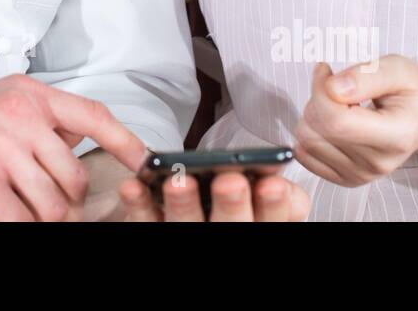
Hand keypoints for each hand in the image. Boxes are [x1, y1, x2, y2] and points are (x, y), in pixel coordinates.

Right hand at [0, 74, 148, 220]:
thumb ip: (34, 119)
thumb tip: (75, 142)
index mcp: (26, 92)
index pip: (94, 115)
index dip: (128, 143)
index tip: (146, 165)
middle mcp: (19, 112)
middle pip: (75, 173)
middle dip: (67, 202)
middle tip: (47, 209)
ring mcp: (0, 144)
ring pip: (53, 202)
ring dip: (43, 220)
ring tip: (21, 215)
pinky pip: (22, 220)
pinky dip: (18, 229)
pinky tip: (4, 222)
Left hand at [117, 171, 310, 220]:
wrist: (199, 226)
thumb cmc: (236, 214)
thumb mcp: (268, 207)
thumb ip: (283, 197)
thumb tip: (280, 184)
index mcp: (257, 225)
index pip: (273, 220)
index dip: (273, 205)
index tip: (271, 184)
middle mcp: (226, 236)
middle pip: (231, 226)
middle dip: (231, 205)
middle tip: (229, 181)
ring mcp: (188, 237)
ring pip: (185, 226)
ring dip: (183, 204)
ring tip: (179, 181)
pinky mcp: (157, 232)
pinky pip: (146, 221)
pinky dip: (140, 203)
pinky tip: (133, 185)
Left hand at [293, 56, 417, 186]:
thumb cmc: (412, 92)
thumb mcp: (398, 68)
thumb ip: (366, 76)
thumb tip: (333, 89)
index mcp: (397, 136)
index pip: (337, 121)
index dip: (320, 90)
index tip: (325, 69)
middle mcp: (379, 162)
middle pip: (318, 130)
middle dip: (316, 99)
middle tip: (335, 84)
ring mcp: (363, 175)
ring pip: (307, 142)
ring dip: (312, 115)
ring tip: (337, 103)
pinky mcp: (348, 179)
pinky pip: (306, 156)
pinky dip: (311, 132)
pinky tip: (331, 120)